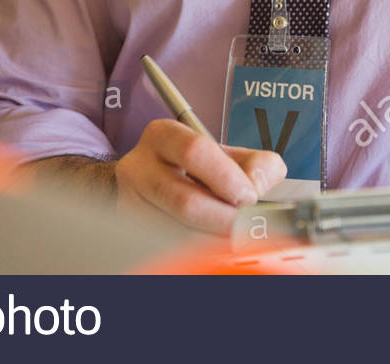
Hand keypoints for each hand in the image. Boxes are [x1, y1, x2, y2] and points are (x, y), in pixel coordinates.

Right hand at [114, 119, 286, 234]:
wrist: (151, 189)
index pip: (195, 152)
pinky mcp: (132, 233)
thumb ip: (255, 164)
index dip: (227, 178)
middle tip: (248, 228)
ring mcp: (130, 204)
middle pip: (185, 200)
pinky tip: (211, 249)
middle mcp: (139, 168)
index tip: (249, 197)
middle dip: (225, 219)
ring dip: (212, 241)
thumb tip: (258, 186)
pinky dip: (196, 253)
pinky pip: (168, 250)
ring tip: (233, 240)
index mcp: (164, 136)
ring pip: (178, 233)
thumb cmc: (195, 172)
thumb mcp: (226, 156)